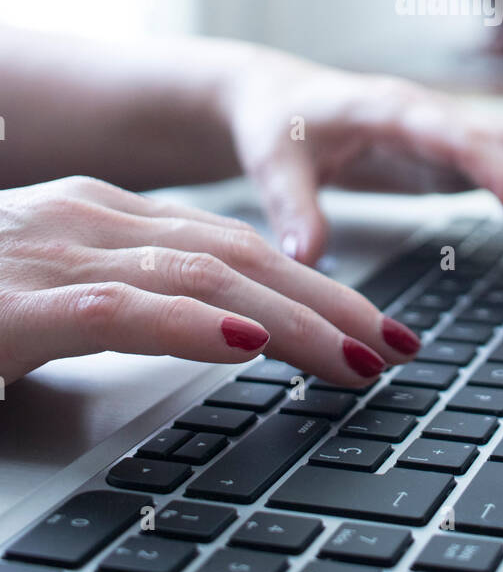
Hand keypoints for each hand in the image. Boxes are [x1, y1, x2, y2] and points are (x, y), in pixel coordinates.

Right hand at [0, 175, 421, 386]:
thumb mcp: (49, 289)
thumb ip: (121, 293)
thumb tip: (215, 319)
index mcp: (99, 214)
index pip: (232, 242)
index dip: (313, 281)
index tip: (370, 324)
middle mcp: (85, 218)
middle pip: (238, 252)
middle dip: (330, 299)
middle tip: (397, 344)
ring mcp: (50, 254)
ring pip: (202, 276)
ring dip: (294, 319)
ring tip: (359, 357)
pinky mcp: (15, 303)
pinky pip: (120, 310)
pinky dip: (191, 325)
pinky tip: (247, 345)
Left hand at [223, 52, 502, 265]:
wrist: (279, 98)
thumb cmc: (279, 125)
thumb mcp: (273, 162)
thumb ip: (293, 205)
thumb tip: (308, 256)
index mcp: (390, 108)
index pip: (460, 140)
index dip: (502, 178)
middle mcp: (432, 114)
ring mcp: (449, 132)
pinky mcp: (455, 153)